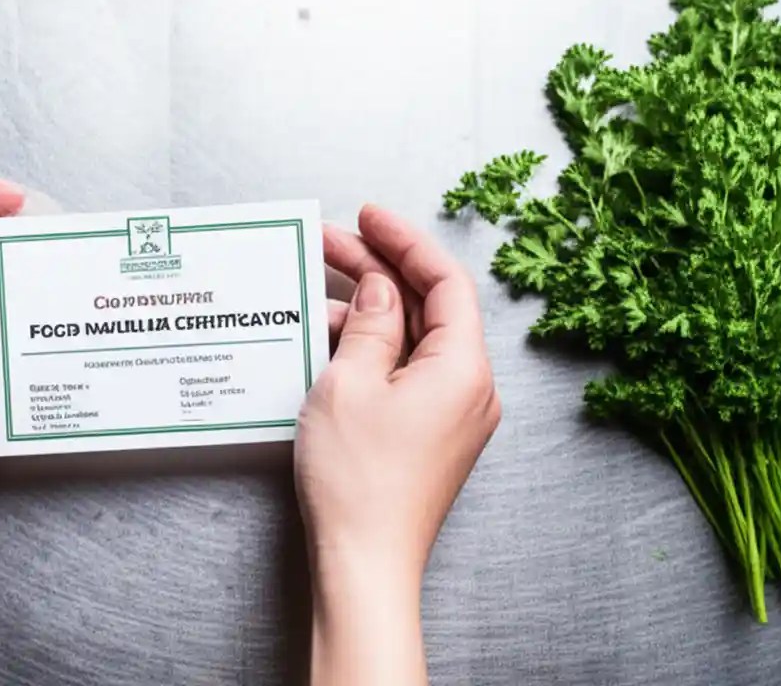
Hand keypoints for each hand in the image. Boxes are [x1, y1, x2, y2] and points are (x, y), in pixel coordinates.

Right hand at [300, 205, 499, 572]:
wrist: (364, 564)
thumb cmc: (358, 482)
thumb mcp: (350, 384)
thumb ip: (369, 325)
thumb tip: (380, 289)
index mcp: (462, 369)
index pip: (444, 281)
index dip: (404, 240)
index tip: (367, 215)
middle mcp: (467, 389)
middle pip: (426, 308)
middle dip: (377, 270)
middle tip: (328, 241)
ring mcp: (449, 415)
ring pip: (410, 341)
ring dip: (366, 311)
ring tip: (313, 288)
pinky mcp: (426, 436)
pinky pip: (402, 374)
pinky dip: (368, 351)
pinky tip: (325, 340)